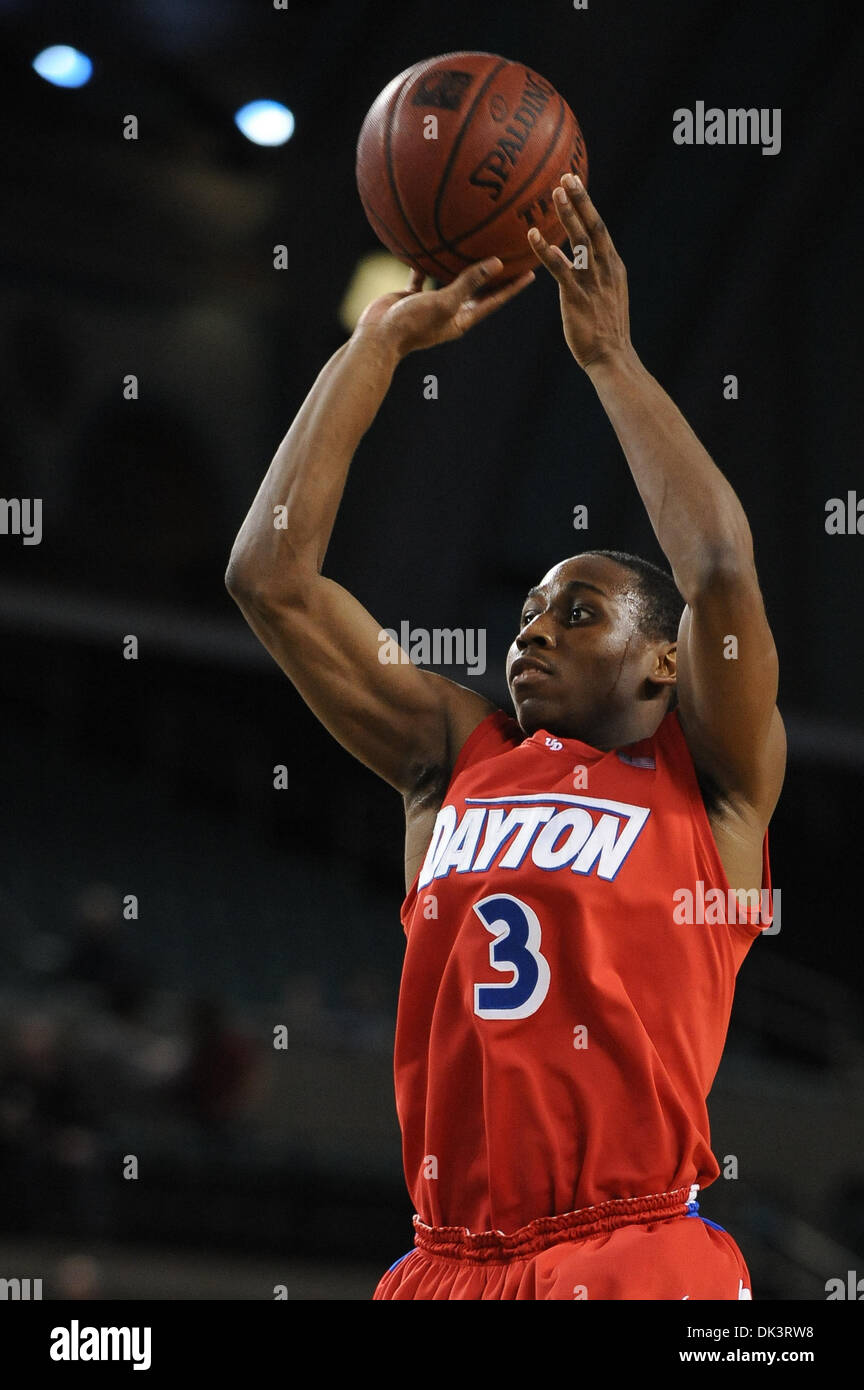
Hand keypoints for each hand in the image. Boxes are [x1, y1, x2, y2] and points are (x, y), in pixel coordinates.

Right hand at [353, 258, 533, 357]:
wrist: (378, 336)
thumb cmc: (413, 324)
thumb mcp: (445, 302)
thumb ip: (469, 282)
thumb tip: (496, 263)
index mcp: (462, 319)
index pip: (493, 301)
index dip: (512, 287)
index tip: (530, 273)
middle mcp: (449, 312)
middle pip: (477, 291)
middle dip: (493, 276)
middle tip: (510, 257)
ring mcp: (431, 305)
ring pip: (452, 281)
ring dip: (463, 267)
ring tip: (476, 247)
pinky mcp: (413, 297)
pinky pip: (424, 275)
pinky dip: (427, 262)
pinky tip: (430, 245)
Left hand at [527, 174, 632, 371]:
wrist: (611, 356)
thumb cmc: (605, 329)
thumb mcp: (604, 296)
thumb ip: (591, 274)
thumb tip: (572, 259)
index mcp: (613, 267)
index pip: (600, 228)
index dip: (587, 205)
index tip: (575, 183)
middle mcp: (605, 269)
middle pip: (593, 226)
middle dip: (581, 200)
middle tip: (566, 176)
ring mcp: (592, 282)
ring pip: (580, 241)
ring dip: (567, 216)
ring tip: (554, 194)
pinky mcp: (576, 296)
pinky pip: (559, 268)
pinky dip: (546, 250)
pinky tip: (533, 236)